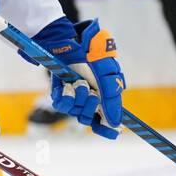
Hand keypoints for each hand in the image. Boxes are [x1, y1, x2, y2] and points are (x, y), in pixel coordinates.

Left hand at [41, 19, 124, 138]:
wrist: (70, 41)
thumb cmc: (92, 55)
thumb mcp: (108, 75)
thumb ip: (111, 99)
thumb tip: (115, 123)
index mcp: (103, 95)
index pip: (105, 120)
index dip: (107, 129)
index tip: (113, 133)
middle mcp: (88, 98)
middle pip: (88, 118)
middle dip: (90, 106)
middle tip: (91, 92)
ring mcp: (73, 96)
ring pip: (75, 112)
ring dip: (78, 97)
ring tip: (78, 82)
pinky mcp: (59, 92)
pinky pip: (61, 105)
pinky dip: (65, 96)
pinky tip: (67, 85)